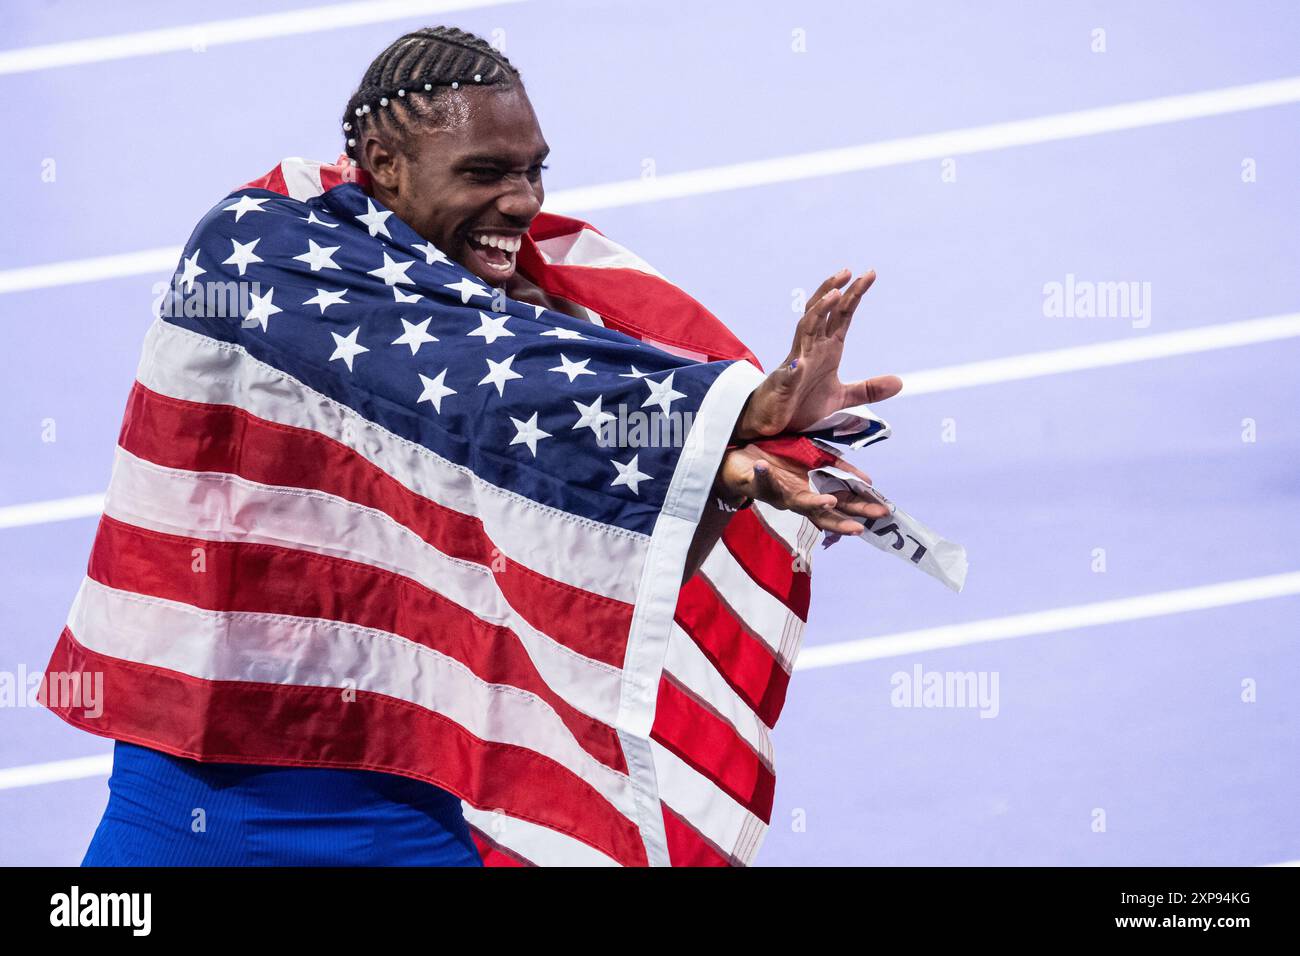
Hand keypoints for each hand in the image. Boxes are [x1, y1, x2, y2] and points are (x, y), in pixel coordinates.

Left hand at [715, 443, 889, 534]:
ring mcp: (778, 494)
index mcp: (812, 493)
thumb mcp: (811, 464)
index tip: (882, 512)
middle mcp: (798, 499)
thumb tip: (866, 480)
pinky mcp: (756, 483)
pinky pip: (759, 480)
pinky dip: (762, 474)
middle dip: (843, 521)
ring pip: (797, 502)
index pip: (842, 504)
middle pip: (825, 513)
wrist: (738, 462)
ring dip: (813, 503)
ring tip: (829, 502)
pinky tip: (763, 465)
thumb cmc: (778, 462)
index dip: (861, 508)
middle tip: (862, 528)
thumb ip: (836, 471)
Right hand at [734, 269, 902, 440]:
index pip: (841, 316)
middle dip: (833, 290)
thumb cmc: (802, 404)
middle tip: (849, 271)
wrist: (773, 422)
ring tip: (833, 296)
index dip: (854, 295)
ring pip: (804, 330)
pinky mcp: (784, 384)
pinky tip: (801, 363)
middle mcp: (810, 349)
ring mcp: (796, 363)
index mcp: (826, 349)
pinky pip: (789, 373)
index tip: (869, 274)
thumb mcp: (841, 398)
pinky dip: (795, 368)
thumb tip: (899, 383)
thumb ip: (868, 389)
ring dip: (817, 312)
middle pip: (820, 312)